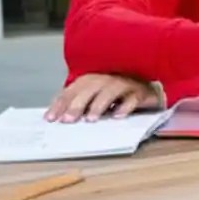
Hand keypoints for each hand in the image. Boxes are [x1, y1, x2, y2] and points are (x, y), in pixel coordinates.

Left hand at [46, 74, 160, 122]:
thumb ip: (78, 104)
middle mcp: (106, 79)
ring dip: (99, 105)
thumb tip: (56, 117)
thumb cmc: (116, 95)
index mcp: (91, 80)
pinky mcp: (140, 92)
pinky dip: (125, 106)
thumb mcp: (93, 98)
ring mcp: (124, 84)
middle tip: (68, 120)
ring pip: (109, 92)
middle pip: (89, 89)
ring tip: (91, 119)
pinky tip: (117, 116)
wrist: (147, 89)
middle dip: (77, 104)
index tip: (51, 119)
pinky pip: (132, 98)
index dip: (61, 104)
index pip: (73, 90)